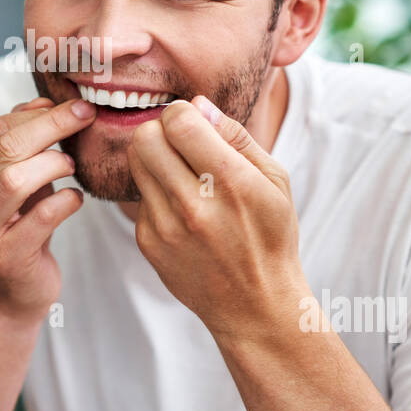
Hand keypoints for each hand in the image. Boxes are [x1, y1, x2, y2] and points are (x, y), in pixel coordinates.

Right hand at [0, 96, 95, 321]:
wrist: (7, 293)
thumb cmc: (15, 225)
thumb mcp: (10, 178)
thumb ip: (19, 140)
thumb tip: (44, 102)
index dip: (37, 113)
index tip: (72, 106)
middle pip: (5, 150)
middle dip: (52, 127)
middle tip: (86, 117)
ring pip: (15, 180)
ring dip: (53, 164)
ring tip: (72, 165)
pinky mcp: (5, 256)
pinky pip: (42, 216)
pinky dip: (66, 201)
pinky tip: (75, 199)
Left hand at [126, 97, 305, 342]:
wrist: (254, 304)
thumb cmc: (270, 235)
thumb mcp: (275, 181)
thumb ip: (235, 136)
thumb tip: (197, 105)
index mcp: (231, 183)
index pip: (178, 121)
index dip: (183, 114)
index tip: (195, 126)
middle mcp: (194, 205)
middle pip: (145, 136)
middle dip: (161, 130)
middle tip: (181, 144)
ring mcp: (165, 227)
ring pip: (136, 162)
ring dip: (155, 158)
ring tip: (182, 173)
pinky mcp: (147, 242)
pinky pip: (139, 195)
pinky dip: (156, 192)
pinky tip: (182, 209)